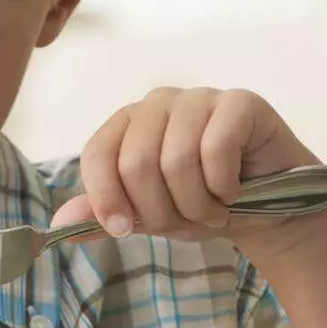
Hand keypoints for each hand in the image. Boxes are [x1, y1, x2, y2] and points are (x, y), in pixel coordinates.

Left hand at [54, 86, 323, 251]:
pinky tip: (234, 190)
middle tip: (186, 222)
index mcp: (127, 124)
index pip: (98, 154)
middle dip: (161, 210)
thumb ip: (102, 216)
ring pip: (176, 160)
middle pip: (136, 163)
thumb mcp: (145, 217)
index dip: (106, 197)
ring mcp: (199, 97)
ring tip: (212, 211)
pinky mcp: (240, 102)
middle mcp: (158, 103)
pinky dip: (223, 186)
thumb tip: (58, 225)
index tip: (123, 230)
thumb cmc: (201, 205)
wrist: (268, 209)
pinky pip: (216, 148)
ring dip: (196, 204)